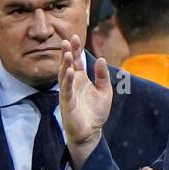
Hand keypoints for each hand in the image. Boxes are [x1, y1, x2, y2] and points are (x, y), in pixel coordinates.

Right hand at [58, 33, 112, 168]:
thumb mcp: (104, 91)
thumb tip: (101, 59)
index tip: (75, 37)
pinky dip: (67, 80)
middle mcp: (73, 83)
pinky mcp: (66, 103)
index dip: (76, 49)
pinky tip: (69, 71)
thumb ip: (102, 76)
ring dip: (65, 63)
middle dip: (67, 52)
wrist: (91, 132)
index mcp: (82, 79)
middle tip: (66, 40)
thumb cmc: (96, 112)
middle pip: (68, 64)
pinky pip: (66, 89)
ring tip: (67, 53)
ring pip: (64, 75)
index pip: (77, 61)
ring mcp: (68, 92)